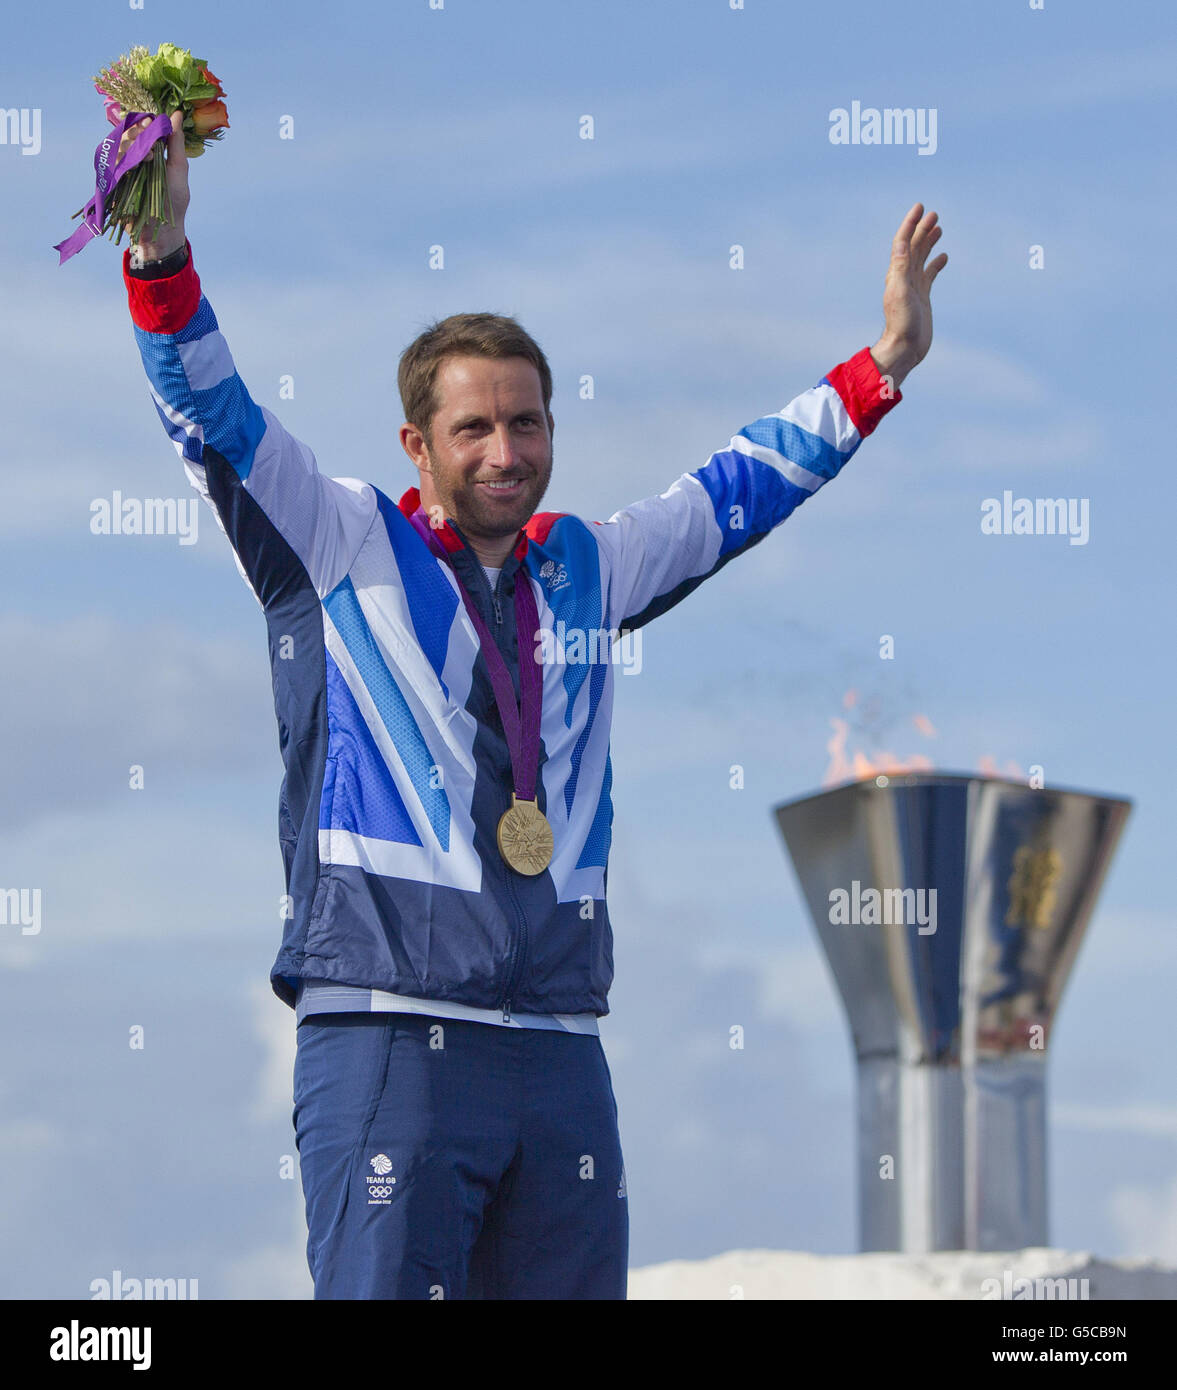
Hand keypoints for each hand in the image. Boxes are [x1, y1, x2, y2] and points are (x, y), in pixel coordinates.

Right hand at [119, 109, 189, 260]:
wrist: (161, 230)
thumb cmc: (174, 202)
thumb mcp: (178, 169)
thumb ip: (176, 142)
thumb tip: (177, 113)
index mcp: (150, 152)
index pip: (142, 128)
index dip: (144, 121)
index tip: (151, 120)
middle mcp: (135, 157)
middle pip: (128, 134)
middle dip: (137, 132)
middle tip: (148, 136)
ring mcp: (122, 168)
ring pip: (118, 145)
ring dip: (131, 146)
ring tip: (149, 157)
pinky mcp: (112, 179)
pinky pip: (110, 162)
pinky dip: (121, 159)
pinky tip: (134, 163)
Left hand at [869, 203, 946, 389]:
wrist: (905, 349)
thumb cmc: (902, 324)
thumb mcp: (900, 292)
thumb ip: (900, 267)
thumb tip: (901, 242)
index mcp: (896, 274)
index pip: (903, 242)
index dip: (911, 224)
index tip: (921, 207)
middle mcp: (903, 278)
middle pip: (913, 247)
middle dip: (922, 229)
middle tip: (934, 214)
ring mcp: (913, 287)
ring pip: (921, 258)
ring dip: (928, 242)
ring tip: (938, 228)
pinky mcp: (922, 297)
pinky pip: (929, 274)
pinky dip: (935, 264)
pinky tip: (943, 257)